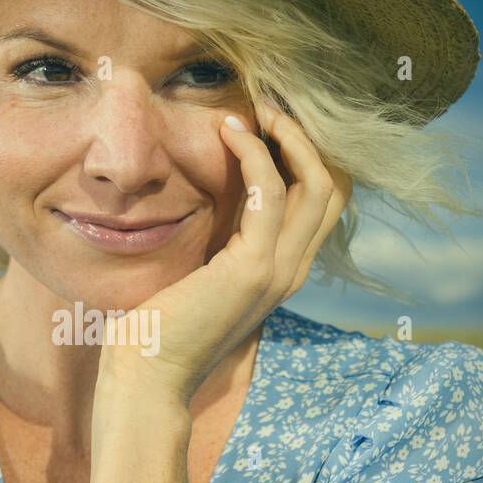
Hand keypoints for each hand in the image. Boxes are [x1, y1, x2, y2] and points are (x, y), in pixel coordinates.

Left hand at [97, 98, 352, 406]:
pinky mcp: (251, 270)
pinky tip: (230, 135)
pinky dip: (255, 157)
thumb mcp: (202, 275)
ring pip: (315, 185)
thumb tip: (212, 199)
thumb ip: (221, 243)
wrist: (148, 377)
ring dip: (288, 137)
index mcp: (283, 272)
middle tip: (270, 106)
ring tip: (255, 110)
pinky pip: (270, 196)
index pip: (327, 204)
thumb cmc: (161, 328)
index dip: (310, 156)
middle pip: (334, 188)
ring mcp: (277, 272)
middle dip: (308, 138)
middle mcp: (292, 272)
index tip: (273, 124)